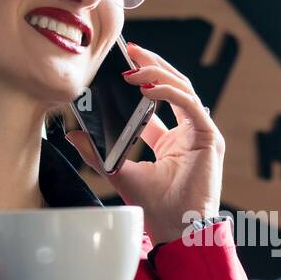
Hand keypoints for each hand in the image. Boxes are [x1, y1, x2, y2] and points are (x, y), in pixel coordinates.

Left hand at [66, 42, 224, 243]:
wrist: (177, 229)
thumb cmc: (156, 208)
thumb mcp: (119, 172)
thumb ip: (97, 153)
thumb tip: (72, 134)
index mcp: (170, 141)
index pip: (157, 100)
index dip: (141, 80)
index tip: (120, 64)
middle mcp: (187, 133)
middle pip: (172, 86)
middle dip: (151, 65)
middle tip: (130, 49)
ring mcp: (200, 133)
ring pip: (182, 89)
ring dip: (158, 73)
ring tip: (134, 66)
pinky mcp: (208, 137)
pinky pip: (189, 104)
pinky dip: (169, 92)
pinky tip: (148, 88)